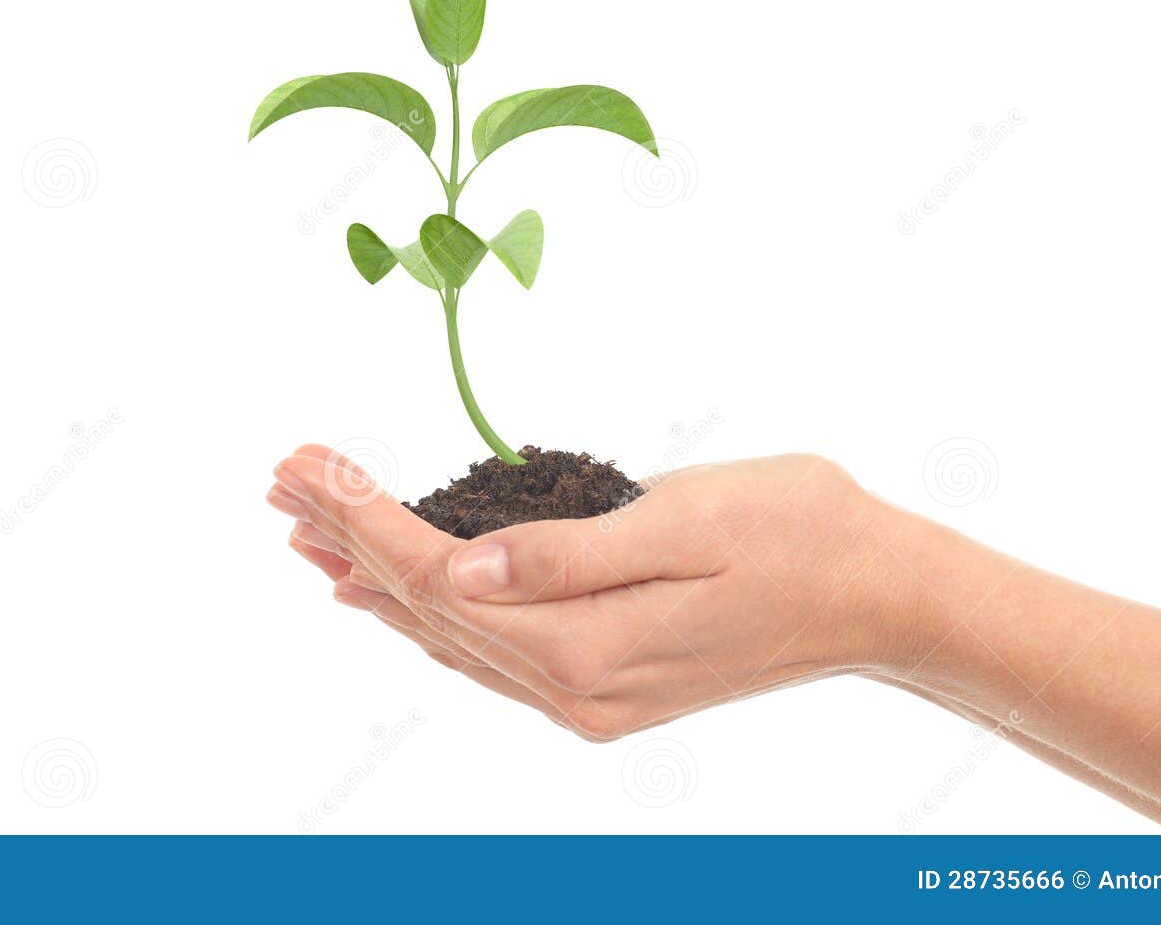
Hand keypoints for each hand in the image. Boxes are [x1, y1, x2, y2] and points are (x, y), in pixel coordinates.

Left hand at [268, 446, 906, 739]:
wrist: (878, 595)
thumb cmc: (798, 533)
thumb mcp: (689, 521)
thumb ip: (570, 555)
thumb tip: (462, 568)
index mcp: (586, 645)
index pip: (439, 576)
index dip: (362, 517)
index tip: (303, 463)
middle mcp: (573, 688)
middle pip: (428, 607)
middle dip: (349, 538)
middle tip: (282, 480)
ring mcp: (588, 697)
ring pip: (449, 634)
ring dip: (375, 578)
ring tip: (308, 530)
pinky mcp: (606, 684)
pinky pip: (488, 651)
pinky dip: (429, 612)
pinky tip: (393, 592)